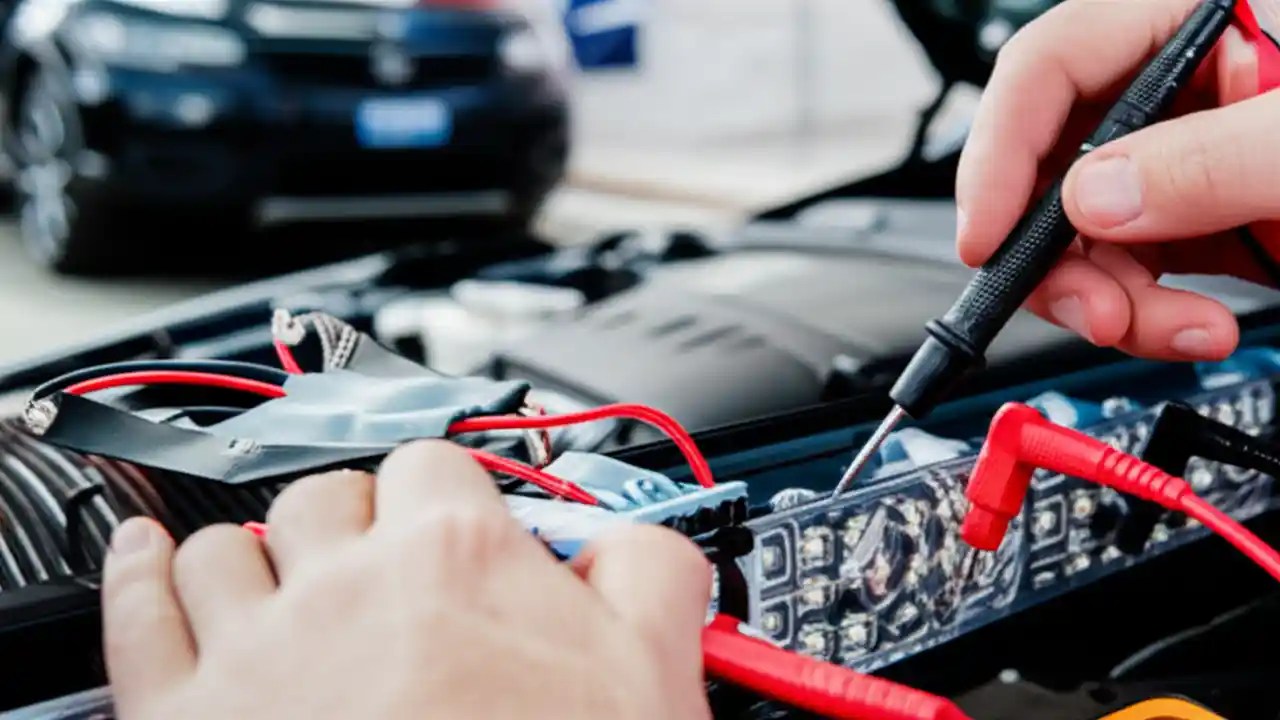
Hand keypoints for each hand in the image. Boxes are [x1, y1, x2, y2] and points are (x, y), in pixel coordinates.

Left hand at [101, 441, 712, 719]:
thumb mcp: (651, 673)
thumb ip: (649, 572)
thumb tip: (635, 543)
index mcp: (457, 558)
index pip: (435, 468)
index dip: (448, 503)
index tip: (456, 534)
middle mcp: (349, 583)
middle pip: (331, 495)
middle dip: (359, 525)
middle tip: (383, 574)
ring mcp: (259, 647)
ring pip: (233, 543)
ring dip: (259, 551)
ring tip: (283, 580)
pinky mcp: (186, 716)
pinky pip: (141, 612)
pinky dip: (142, 576)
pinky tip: (152, 561)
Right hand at [957, 0, 1277, 359]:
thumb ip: (1208, 159)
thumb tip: (1093, 199)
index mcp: (1192, 21)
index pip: (1048, 66)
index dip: (999, 153)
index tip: (985, 237)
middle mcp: (1173, 89)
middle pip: (1050, 164)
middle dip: (1058, 255)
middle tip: (1088, 307)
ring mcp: (1183, 157)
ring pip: (1084, 235)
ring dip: (1110, 300)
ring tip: (1175, 330)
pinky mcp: (1202, 216)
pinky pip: (1134, 269)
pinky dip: (1147, 314)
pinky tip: (1193, 328)